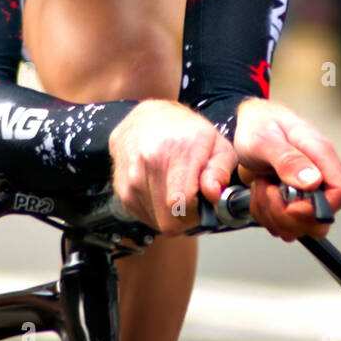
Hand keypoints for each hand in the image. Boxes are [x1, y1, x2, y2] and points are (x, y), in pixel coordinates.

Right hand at [108, 100, 236, 235]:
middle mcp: (149, 162)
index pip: (182, 202)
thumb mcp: (216, 144)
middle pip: (168, 219)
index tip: (202, 203)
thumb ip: (220, 171)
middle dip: (184, 218)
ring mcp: (131, 176)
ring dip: (169, 215)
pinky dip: (155, 211)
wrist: (147, 118)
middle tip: (192, 201)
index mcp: (177, 150)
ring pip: (155, 221)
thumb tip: (212, 194)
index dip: (197, 212)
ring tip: (176, 191)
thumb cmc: (186, 133)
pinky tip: (161, 192)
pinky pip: (143, 217)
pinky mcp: (121, 188)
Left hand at [231, 98, 340, 240]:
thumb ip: (288, 159)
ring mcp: (309, 191)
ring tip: (261, 186)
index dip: (317, 208)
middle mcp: (320, 176)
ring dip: (272, 214)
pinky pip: (285, 225)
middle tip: (267, 190)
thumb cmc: (259, 125)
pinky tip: (260, 194)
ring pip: (302, 227)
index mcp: (321, 156)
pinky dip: (266, 216)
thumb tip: (313, 181)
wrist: (247, 124)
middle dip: (287, 216)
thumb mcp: (265, 139)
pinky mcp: (295, 201)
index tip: (289, 205)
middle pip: (321, 220)